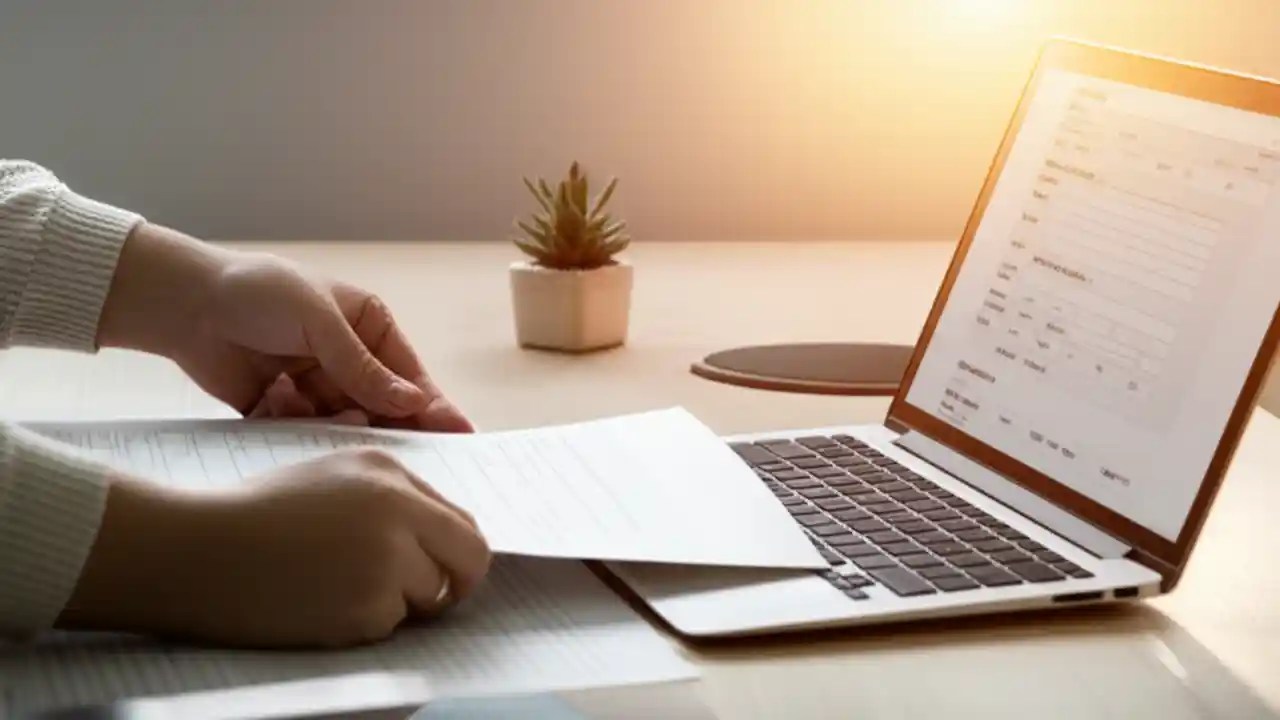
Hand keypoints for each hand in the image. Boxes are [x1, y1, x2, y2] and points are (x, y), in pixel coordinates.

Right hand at [59, 449, 491, 646]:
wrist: (196, 550)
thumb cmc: (253, 513)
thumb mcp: (330, 475)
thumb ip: (391, 498)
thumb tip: (438, 536)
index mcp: (390, 473)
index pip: (461, 521)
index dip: (455, 552)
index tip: (444, 570)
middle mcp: (400, 511)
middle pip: (470, 560)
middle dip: (454, 585)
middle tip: (428, 601)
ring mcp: (387, 560)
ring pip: (428, 597)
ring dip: (397, 605)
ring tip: (336, 590)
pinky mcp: (366, 607)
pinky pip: (387, 626)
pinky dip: (361, 625)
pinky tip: (316, 605)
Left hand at [99, 223, 471, 430]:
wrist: (183, 305)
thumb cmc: (258, 294)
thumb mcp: (320, 322)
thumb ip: (363, 368)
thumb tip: (414, 402)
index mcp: (370, 327)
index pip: (410, 376)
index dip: (433, 407)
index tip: (458, 436)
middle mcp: (349, 359)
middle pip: (383, 408)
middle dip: (381, 424)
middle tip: (392, 451)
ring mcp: (317, 386)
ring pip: (343, 425)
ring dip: (325, 420)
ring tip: (295, 397)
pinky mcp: (284, 409)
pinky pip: (303, 433)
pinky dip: (289, 420)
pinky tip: (268, 394)